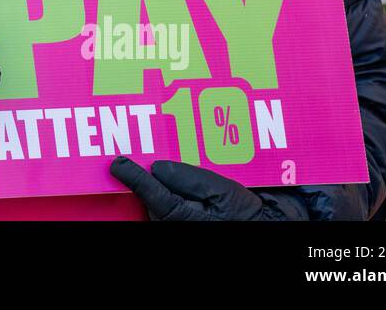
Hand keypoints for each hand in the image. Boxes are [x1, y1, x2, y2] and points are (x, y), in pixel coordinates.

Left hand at [110, 157, 309, 220]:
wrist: (267, 226)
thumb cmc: (247, 212)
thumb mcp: (224, 191)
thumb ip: (191, 179)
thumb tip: (158, 168)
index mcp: (188, 219)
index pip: (155, 197)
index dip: (135, 178)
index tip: (118, 163)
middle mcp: (178, 226)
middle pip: (152, 200)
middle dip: (150, 181)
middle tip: (145, 158)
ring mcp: (178, 226)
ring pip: (156, 206)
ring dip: (159, 189)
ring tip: (164, 172)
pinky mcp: (179, 224)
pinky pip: (165, 211)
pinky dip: (164, 197)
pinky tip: (170, 185)